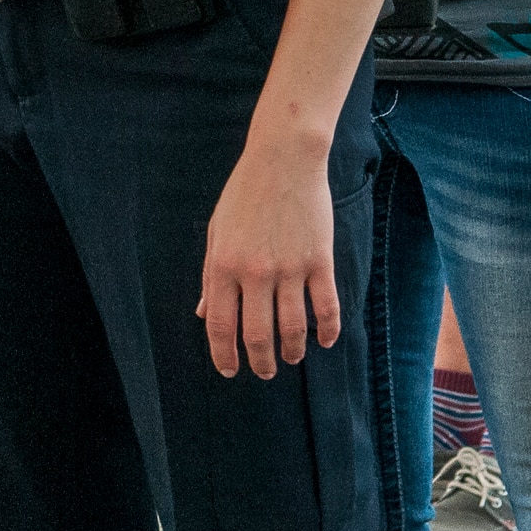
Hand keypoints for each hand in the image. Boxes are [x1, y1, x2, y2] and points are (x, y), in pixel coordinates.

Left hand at [196, 136, 339, 379]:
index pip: (220, 325)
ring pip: (293, 328)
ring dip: (292, 351)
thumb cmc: (244, 195)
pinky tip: (323, 341)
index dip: (223, 355)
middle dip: (261, 362)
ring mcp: (290, 268)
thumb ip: (211, 276)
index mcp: (223, 265)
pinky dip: (327, 331)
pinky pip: (326, 307)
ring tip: (290, 358)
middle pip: (258, 335)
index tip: (229, 370)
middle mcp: (255, 272)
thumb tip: (204, 314)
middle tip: (265, 371)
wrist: (284, 160)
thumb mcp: (217, 233)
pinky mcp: (320, 261)